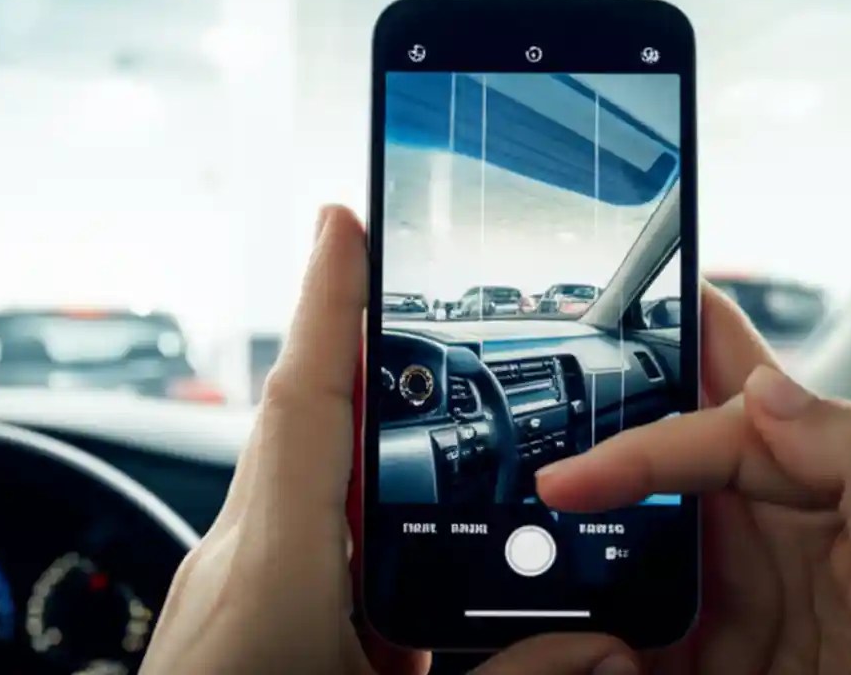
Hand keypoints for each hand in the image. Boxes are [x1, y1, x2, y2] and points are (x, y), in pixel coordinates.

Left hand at [142, 205, 638, 674]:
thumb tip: (607, 658)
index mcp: (278, 565)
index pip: (304, 399)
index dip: (327, 300)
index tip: (343, 219)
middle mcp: (248, 554)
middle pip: (310, 421)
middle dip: (360, 348)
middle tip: (416, 288)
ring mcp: (243, 579)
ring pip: (307, 473)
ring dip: (360, 425)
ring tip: (430, 393)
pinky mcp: (251, 608)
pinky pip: (306, 524)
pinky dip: (354, 499)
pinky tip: (404, 532)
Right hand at [537, 286, 850, 674]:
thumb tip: (766, 386)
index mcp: (825, 476)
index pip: (721, 426)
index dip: (647, 435)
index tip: (580, 472)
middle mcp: (772, 526)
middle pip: (667, 468)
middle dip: (602, 453)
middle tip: (537, 462)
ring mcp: (740, 595)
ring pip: (640, 545)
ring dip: (591, 540)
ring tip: (537, 541)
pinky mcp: (720, 655)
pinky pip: (641, 630)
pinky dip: (601, 627)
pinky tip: (581, 630)